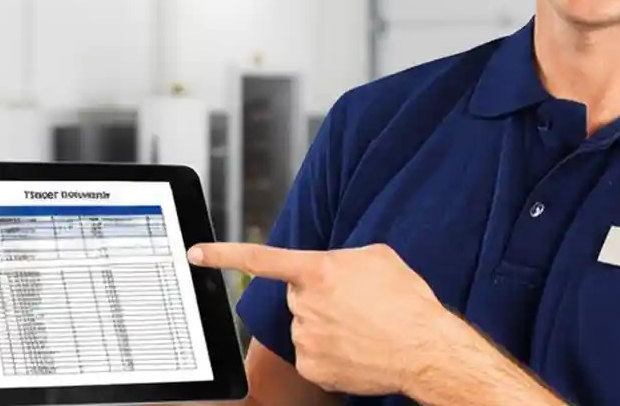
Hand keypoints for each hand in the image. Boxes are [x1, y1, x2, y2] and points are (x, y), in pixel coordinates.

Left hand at [188, 242, 450, 395]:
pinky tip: (355, 348)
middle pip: (297, 296)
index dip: (224, 254)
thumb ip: (341, 257)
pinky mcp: (312, 366)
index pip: (260, 259)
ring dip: (325, 325)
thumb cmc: (406, 300)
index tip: (195, 253)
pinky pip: (311, 354)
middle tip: (355, 304)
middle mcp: (305, 304)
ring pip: (304, 325)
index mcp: (318, 270)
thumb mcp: (377, 257)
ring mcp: (306, 338)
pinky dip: (329, 352)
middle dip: (318, 297)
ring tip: (362, 327)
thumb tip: (330, 270)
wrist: (424, 348)